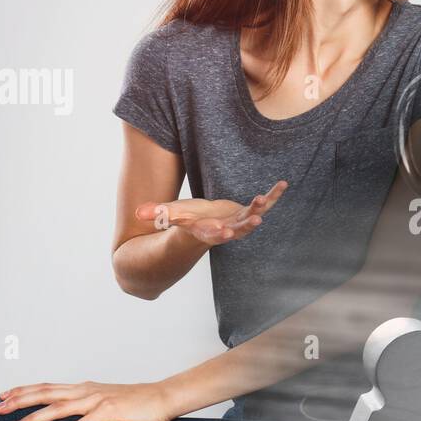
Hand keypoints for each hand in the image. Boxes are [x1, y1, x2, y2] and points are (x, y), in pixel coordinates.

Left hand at [0, 380, 175, 420]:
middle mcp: (85, 391)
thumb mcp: (105, 403)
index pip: (47, 387)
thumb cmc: (136, 404)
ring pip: (58, 408)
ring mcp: (96, 401)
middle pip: (45, 393)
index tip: (3, 396)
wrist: (163, 398)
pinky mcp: (109, 413)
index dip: (23, 390)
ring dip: (34, 419)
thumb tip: (70, 418)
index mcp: (83, 388)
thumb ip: (87, 408)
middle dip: (19, 401)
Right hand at [134, 182, 286, 245]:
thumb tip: (138, 213)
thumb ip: (158, 214)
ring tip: (264, 199)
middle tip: (256, 220)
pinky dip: (273, 195)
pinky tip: (283, 184)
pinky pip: (265, 204)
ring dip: (260, 209)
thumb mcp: (172, 215)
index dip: (218, 233)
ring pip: (253, 216)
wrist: (206, 225)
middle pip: (238, 229)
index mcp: (208, 232)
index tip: (224, 231)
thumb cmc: (187, 220)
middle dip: (246, 225)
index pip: (212, 235)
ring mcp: (240, 221)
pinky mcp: (248, 212)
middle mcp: (227, 229)